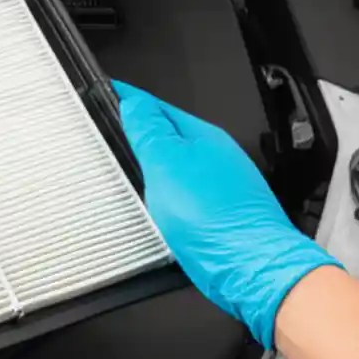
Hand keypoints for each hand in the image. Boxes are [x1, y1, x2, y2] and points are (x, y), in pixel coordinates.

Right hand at [113, 81, 341, 347]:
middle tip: (111, 124)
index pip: (158, 107)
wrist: (251, 267)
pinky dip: (164, 187)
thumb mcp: (166, 164)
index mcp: (204, 137)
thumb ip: (148, 132)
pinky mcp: (218, 214)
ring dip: (152, 159)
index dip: (129, 99)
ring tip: (127, 159)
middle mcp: (216, 158)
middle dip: (140, 128)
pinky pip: (184, 190)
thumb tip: (133, 104)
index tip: (107, 91)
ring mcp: (219, 186)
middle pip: (169, 134)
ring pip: (177, 163)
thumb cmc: (213, 217)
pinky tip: (154, 198)